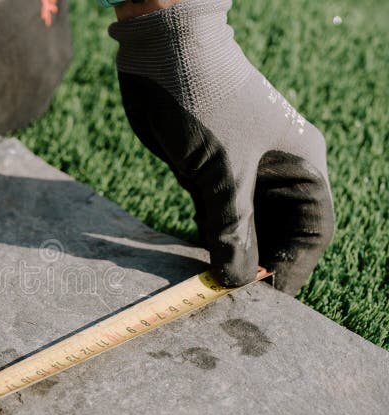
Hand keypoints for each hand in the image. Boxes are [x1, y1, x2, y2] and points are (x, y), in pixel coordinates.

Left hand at [109, 0, 333, 293]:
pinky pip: (215, 215)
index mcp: (300, 165)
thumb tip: (235, 279)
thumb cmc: (206, 103)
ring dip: (233, 253)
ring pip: (245, 225)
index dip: (294, 265)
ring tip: (217, 288)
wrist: (163, 54)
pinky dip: (210, 237)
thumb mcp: (223, 172)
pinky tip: (198, 260)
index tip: (271, 299)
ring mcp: (241, 172)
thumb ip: (231, 228)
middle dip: (262, 263)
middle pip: (279, 231)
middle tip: (238, 299)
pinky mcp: (208, 173)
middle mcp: (276, 171)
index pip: (311, 229)